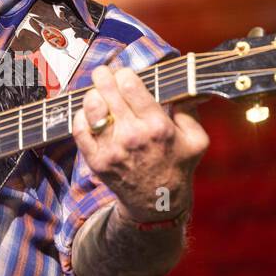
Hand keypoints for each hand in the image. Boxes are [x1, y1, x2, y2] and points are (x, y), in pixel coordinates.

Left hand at [71, 65, 209, 223]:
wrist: (158, 202)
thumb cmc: (177, 167)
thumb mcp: (196, 139)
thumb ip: (190, 110)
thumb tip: (184, 86)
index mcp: (157, 126)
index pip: (131, 86)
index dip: (124, 73)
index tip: (124, 73)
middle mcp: (132, 136)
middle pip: (108, 92)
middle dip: (104, 76)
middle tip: (103, 72)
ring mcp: (112, 149)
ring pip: (91, 108)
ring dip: (92, 94)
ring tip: (97, 93)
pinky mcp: (97, 160)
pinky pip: (79, 130)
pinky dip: (80, 116)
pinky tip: (89, 114)